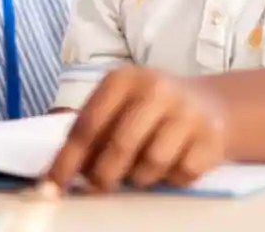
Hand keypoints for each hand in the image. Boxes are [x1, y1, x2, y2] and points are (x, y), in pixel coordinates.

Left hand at [44, 67, 226, 192]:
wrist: (212, 104)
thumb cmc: (150, 109)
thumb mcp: (119, 104)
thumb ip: (92, 131)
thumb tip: (61, 172)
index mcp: (124, 79)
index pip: (88, 124)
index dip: (67, 159)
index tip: (52, 185)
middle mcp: (156, 90)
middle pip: (120, 146)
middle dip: (103, 175)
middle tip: (99, 186)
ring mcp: (187, 113)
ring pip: (151, 164)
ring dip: (139, 177)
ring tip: (140, 170)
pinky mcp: (211, 138)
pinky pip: (181, 174)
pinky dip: (170, 179)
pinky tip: (170, 166)